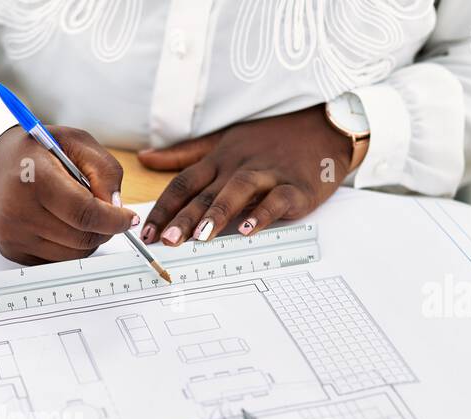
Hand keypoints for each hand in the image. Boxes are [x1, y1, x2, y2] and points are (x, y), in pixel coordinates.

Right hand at [0, 126, 139, 264]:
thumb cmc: (38, 152)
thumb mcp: (75, 142)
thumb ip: (104, 170)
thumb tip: (117, 209)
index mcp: (34, 177)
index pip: (84, 212)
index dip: (113, 220)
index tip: (128, 219)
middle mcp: (18, 210)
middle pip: (82, 238)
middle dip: (104, 230)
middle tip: (107, 215)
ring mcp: (12, 235)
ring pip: (73, 255)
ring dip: (88, 239)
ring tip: (79, 216)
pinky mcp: (12, 251)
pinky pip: (56, 260)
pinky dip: (68, 247)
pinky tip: (60, 224)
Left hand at [137, 105, 355, 245]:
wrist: (325, 124)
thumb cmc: (270, 138)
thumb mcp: (223, 139)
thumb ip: (184, 153)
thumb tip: (145, 158)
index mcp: (219, 159)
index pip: (183, 183)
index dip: (164, 207)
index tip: (146, 232)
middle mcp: (239, 166)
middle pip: (206, 192)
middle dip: (184, 217)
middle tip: (166, 241)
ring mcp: (268, 174)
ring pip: (238, 191)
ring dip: (218, 213)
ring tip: (200, 237)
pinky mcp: (296, 186)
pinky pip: (277, 200)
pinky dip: (262, 214)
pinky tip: (248, 231)